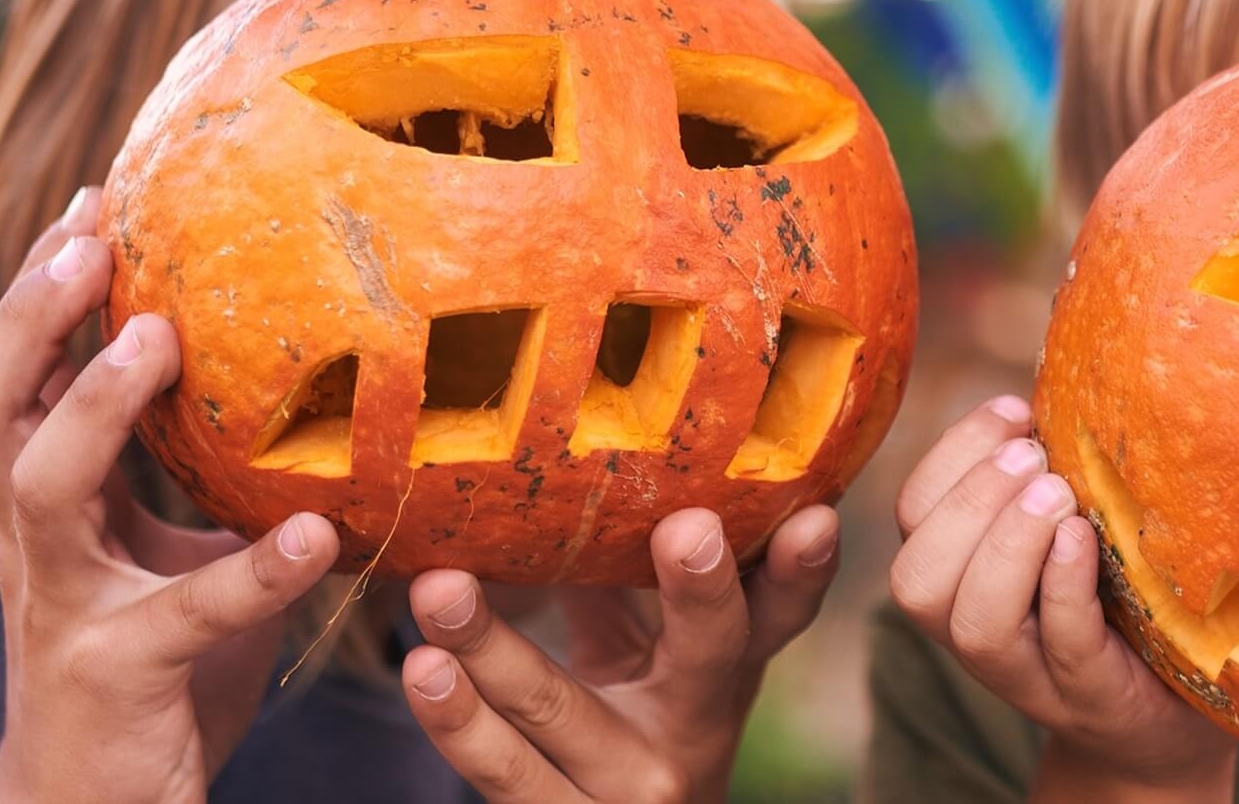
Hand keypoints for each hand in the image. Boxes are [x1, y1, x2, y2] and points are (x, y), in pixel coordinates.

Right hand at [0, 188, 340, 803]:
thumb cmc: (154, 680)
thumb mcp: (180, 564)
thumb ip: (222, 491)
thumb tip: (333, 401)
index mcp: (52, 508)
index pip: (22, 375)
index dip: (44, 291)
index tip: (96, 204)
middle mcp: (39, 543)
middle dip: (30, 314)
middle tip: (91, 239)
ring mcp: (65, 606)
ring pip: (43, 484)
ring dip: (97, 406)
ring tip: (164, 344)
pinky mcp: (115, 673)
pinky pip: (183, 611)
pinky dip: (253, 571)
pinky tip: (316, 536)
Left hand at [400, 505, 839, 801]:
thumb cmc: (628, 734)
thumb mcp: (646, 665)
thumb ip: (616, 583)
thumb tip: (565, 467)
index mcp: (722, 678)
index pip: (780, 616)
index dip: (801, 570)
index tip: (814, 516)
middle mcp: (690, 734)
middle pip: (707, 654)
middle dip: (700, 590)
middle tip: (686, 526)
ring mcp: (624, 792)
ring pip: (560, 715)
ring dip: (496, 649)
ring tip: (441, 591)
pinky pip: (506, 775)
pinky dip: (460, 722)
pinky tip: (424, 672)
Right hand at [887, 399, 1232, 801]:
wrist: (1174, 711)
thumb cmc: (1122, 599)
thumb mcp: (1079, 524)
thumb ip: (1054, 469)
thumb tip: (1069, 365)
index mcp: (962, 577)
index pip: (914, 513)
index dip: (954, 454)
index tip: (1017, 411)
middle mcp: (978, 632)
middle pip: (917, 576)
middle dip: (970, 500)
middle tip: (1036, 459)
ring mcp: (1031, 674)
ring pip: (971, 621)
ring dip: (1008, 544)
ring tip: (1060, 498)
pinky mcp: (1090, 697)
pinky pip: (1060, 646)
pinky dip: (1062, 587)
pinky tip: (1084, 541)